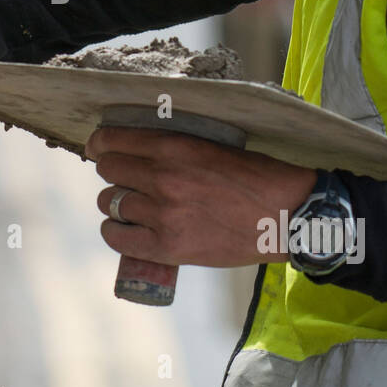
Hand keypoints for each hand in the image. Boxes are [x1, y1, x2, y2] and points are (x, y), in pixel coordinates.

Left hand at [85, 126, 316, 268]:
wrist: (287, 216)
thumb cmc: (256, 179)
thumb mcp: (213, 148)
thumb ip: (176, 150)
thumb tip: (140, 152)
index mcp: (174, 147)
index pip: (112, 139)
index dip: (100, 144)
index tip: (98, 148)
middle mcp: (163, 178)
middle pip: (108, 170)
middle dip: (114, 173)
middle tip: (128, 180)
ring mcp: (163, 214)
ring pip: (110, 202)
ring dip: (116, 203)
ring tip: (133, 207)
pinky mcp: (168, 246)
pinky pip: (117, 237)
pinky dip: (115, 232)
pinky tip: (124, 229)